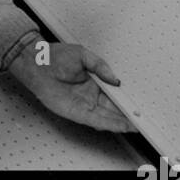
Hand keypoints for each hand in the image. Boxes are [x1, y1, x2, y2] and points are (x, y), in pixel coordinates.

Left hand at [9, 39, 134, 132]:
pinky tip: (121, 125)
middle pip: (113, 109)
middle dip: (128, 114)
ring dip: (122, 122)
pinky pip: (96, 120)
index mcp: (94, 82)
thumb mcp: (82, 54)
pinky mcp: (76, 112)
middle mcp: (90, 96)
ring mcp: (84, 105)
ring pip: (107, 117)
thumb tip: (115, 79)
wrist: (36, 61)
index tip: (139, 104)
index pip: (114, 95)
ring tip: (138, 125)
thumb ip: (99, 65)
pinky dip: (109, 124)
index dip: (126, 100)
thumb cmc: (55, 56)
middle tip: (144, 118)